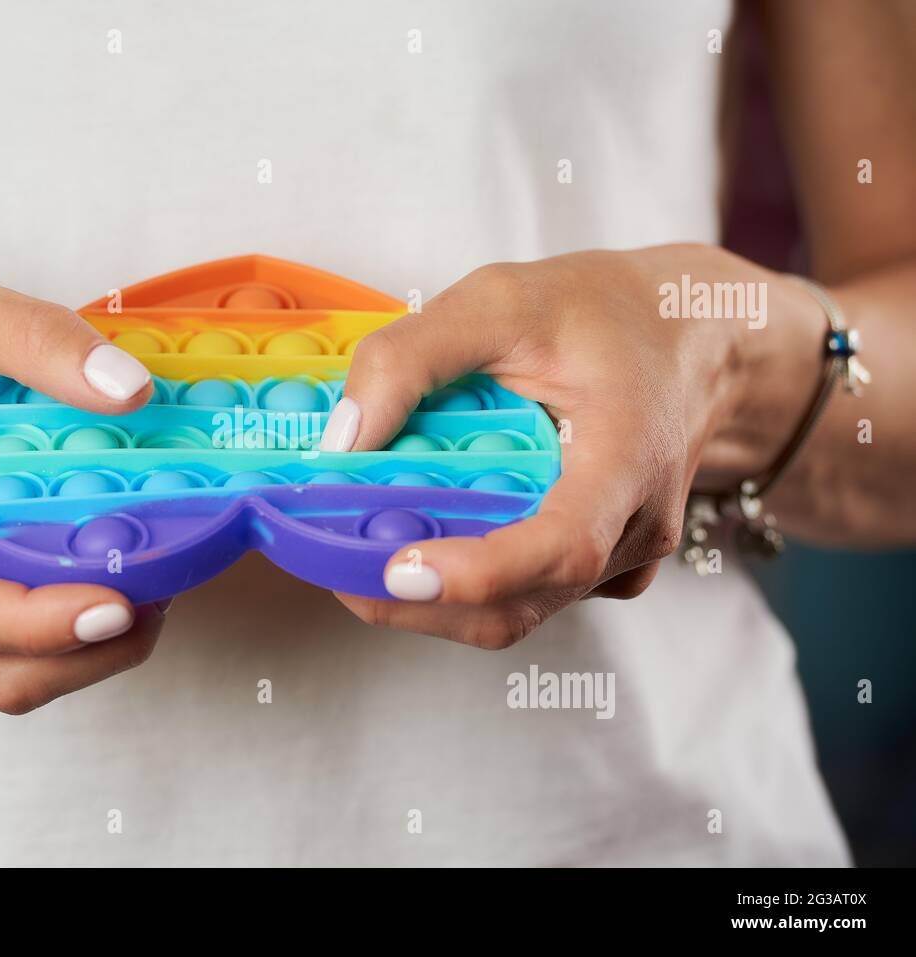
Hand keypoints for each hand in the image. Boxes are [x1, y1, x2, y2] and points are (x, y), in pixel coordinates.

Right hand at [0, 255, 165, 712]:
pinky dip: (64, 623)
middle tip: (159, 592)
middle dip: (84, 653)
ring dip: (82, 649)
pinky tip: (108, 565)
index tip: (119, 603)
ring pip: (2, 661)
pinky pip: (2, 629)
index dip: (38, 627)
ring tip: (148, 586)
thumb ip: (39, 340)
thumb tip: (132, 391)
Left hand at [320, 245, 822, 646]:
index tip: (401, 569)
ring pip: (517, 609)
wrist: (690, 331)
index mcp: (627, 458)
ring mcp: (622, 556)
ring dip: (431, 597)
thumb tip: (342, 439)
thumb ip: (413, 357)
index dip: (479, 573)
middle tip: (334, 567)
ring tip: (359, 548)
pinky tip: (417, 534)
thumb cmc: (607, 310)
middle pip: (523, 603)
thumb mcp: (501, 299)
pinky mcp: (602, 565)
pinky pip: (527, 594)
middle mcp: (634, 526)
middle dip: (420, 605)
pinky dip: (462, 583)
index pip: (564, 548)